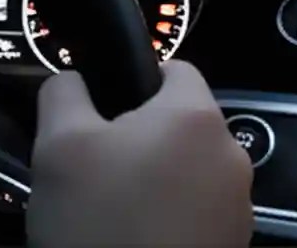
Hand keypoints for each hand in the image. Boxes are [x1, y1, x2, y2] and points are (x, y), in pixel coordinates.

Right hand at [28, 61, 253, 246]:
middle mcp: (231, 155)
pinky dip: (170, 215)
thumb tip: (72, 78)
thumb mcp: (57, 145)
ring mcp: (239, 206)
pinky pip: (198, 210)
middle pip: (182, 123)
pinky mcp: (234, 244)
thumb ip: (64, 92)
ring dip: (158, 178)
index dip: (134, 80)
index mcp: (194, 117)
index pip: (174, 66)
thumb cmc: (98, 222)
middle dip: (141, 137)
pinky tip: (135, 236)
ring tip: (114, 209)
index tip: (103, 111)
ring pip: (190, 170)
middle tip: (97, 166)